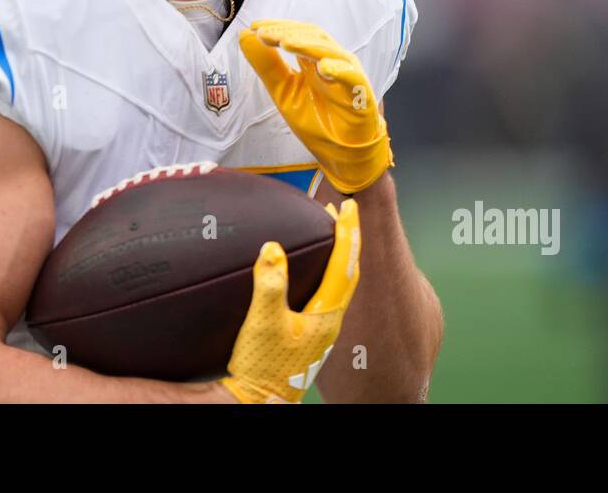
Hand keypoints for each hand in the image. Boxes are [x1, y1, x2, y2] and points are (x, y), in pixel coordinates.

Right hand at [218, 198, 360, 403]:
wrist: (258, 399)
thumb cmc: (262, 367)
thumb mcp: (263, 322)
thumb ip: (270, 284)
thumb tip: (273, 249)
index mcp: (327, 315)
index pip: (344, 266)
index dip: (348, 234)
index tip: (349, 207)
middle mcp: (330, 321)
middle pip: (348, 272)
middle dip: (348, 240)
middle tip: (344, 212)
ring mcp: (322, 329)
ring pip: (339, 283)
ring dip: (338, 255)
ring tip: (331, 233)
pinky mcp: (311, 334)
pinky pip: (326, 294)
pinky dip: (326, 273)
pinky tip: (314, 271)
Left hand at [239, 19, 391, 193]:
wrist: (341, 153)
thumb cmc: (317, 120)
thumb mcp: (283, 92)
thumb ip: (266, 66)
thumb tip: (244, 36)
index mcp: (313, 60)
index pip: (296, 34)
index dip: (277, 28)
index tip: (254, 27)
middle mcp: (332, 61)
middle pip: (312, 37)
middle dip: (287, 33)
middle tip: (264, 33)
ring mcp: (348, 76)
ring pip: (330, 53)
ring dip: (307, 46)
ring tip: (285, 43)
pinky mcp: (362, 94)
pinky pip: (352, 78)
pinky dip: (339, 71)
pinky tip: (324, 68)